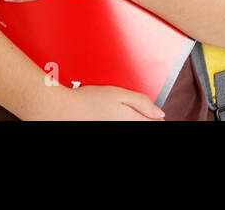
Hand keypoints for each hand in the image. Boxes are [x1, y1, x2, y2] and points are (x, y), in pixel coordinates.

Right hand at [35, 83, 163, 120]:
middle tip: (128, 110)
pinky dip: (116, 120)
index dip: (153, 116)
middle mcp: (125, 129)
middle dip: (141, 117)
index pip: (154, 123)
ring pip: (131, 126)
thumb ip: (142, 102)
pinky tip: (107, 115)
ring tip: (114, 112)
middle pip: (142, 124)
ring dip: (128, 119)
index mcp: (133, 121)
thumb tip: (160, 113)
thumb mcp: (118, 93)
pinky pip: (117, 126)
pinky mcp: (105, 130)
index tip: (150, 112)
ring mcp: (115, 130)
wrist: (64, 110)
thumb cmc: (88, 100)